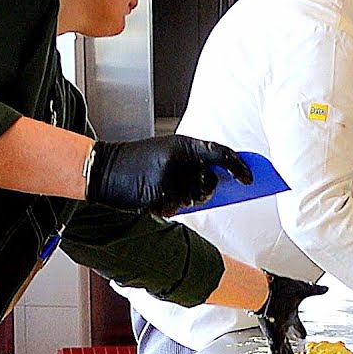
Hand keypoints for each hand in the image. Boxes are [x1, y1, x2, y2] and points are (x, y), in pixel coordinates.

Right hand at [87, 135, 251, 215]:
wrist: (103, 169)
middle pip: (210, 182)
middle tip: (187, 186)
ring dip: (185, 198)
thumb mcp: (167, 151)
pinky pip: (177, 209)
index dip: (238, 166)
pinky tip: (153, 195)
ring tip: (162, 186)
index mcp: (182, 144)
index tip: (249, 178)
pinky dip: (169, 206)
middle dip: (206, 189)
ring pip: (194, 198)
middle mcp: (177, 160)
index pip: (220, 152)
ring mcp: (167, 179)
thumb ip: (193, 161)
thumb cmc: (138, 161)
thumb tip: (222, 177)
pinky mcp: (158, 197)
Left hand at [253, 273, 328, 353]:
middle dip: (290, 350)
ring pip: (280, 352)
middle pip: (286, 342)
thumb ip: (315, 290)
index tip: (303, 336)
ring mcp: (276, 335)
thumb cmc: (282, 289)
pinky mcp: (272, 340)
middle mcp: (281, 327)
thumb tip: (325, 288)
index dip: (300, 331)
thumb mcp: (303, 290)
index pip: (296, 326)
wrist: (267, 291)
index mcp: (289, 316)